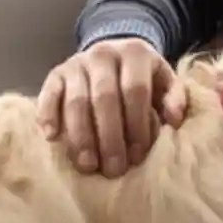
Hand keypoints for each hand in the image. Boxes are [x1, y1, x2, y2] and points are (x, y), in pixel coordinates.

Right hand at [36, 37, 186, 177]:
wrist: (114, 53)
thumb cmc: (143, 77)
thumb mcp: (165, 80)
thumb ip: (174, 98)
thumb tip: (174, 120)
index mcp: (135, 53)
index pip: (136, 91)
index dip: (137, 125)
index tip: (137, 156)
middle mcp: (104, 54)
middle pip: (104, 98)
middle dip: (109, 137)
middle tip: (113, 169)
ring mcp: (77, 62)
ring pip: (76, 101)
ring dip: (81, 136)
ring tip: (88, 165)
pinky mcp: (56, 73)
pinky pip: (49, 93)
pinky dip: (48, 115)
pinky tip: (52, 138)